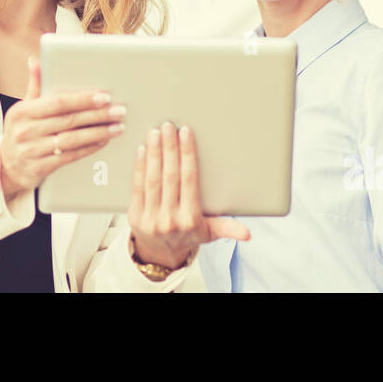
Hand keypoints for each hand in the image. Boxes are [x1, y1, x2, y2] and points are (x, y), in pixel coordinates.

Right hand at [0, 56, 125, 199]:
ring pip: (72, 140)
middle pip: (69, 120)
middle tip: (119, 111)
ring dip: (99, 132)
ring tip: (118, 127)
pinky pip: (70, 156)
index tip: (104, 96)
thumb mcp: (23, 108)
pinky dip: (89, 148)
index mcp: (22, 112)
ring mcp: (33, 151)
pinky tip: (103, 141)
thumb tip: (36, 60)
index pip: (57, 103)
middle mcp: (26, 131)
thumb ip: (35, 85)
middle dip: (98, 115)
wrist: (6, 166)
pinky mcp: (41, 168)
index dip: (82, 99)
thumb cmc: (20, 131)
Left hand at [129, 123, 249, 270]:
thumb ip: (228, 228)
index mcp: (191, 219)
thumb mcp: (210, 233)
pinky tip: (142, 150)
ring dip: (153, 154)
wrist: (160, 254)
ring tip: (155, 133)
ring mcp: (150, 217)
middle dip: (169, 149)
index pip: (189, 180)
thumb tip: (248, 235)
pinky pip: (137, 187)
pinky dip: (139, 167)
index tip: (186, 133)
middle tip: (168, 127)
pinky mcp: (134, 215)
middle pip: (170, 176)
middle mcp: (170, 219)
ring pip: (152, 179)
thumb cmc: (188, 235)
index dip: (187, 155)